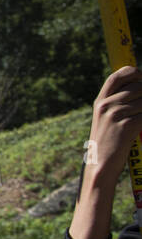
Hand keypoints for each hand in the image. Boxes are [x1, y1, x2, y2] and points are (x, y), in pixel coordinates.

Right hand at [70, 67, 141, 238]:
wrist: (100, 166)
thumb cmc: (107, 143)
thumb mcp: (105, 120)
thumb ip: (117, 103)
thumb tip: (139, 91)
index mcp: (100, 102)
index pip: (118, 76)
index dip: (134, 73)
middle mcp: (106, 105)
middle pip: (138, 88)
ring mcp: (116, 115)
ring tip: (140, 120)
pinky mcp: (127, 126)